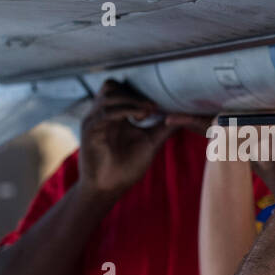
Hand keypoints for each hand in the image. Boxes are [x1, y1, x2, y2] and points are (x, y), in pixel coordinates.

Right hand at [77, 80, 178, 196]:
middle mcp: (101, 114)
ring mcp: (94, 120)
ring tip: (147, 113)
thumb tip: (185, 116)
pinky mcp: (90, 130)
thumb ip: (164, 127)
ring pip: (109, 94)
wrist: (108, 188)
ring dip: (131, 100)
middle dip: (134, 93)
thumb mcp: (150, 142)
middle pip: (112, 85)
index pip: (120, 88)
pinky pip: (105, 112)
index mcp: (114, 114)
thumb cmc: (126, 167)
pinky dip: (124, 111)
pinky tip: (139, 118)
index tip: (157, 105)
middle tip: (152, 108)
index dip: (139, 92)